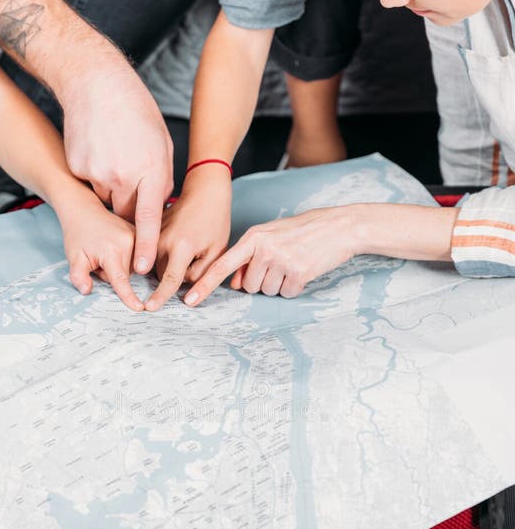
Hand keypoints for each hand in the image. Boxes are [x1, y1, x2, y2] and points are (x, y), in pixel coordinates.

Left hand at [57, 190, 143, 311]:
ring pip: (133, 267)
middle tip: (98, 261)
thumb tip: (86, 290)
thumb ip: (78, 276)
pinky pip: (137, 257)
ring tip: (107, 253)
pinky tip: (115, 248)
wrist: (84, 210)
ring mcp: (137, 237)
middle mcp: (129, 242)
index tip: (138, 308)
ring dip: (121, 266)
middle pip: (127, 275)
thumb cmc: (78, 235)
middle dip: (113, 274)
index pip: (121, 280)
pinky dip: (127, 258)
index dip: (128, 296)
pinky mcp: (140, 234)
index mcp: (112, 250)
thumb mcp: (73, 257)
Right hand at [58, 38, 173, 277]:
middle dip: (131, 210)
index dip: (146, 246)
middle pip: (126, 214)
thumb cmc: (135, 110)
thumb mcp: (161, 143)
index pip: (149, 219)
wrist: (95, 82)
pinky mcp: (78, 168)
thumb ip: (160, 179)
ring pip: (106, 200)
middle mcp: (122, 175)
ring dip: (112, 189)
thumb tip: (157, 208)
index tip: (143, 268)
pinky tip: (100, 149)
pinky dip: (95, 174)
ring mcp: (96, 173)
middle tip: (131, 184)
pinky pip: (90, 184)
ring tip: (115, 156)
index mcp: (149, 169)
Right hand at [145, 165, 232, 311]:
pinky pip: (154, 252)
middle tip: (194, 259)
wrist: (204, 192)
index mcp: (181, 246)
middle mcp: (162, 241)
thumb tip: (187, 294)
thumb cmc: (215, 221)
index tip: (150, 309)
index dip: (160, 297)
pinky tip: (179, 243)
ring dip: (168, 266)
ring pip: (156, 264)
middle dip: (175, 276)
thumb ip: (202, 276)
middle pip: (161, 274)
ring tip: (187, 250)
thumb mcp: (216, 252)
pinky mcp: (151, 231)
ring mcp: (154, 234)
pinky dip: (164, 255)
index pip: (169, 280)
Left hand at [184, 205, 358, 305]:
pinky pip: (287, 293)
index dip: (204, 286)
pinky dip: (295, 287)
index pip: (221, 265)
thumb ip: (250, 257)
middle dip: (263, 281)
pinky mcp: (298, 272)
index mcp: (253, 237)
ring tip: (294, 264)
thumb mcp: (272, 236)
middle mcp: (263, 249)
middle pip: (249, 286)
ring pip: (268, 291)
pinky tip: (304, 269)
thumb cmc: (304, 231)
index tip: (188, 301)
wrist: (339, 227)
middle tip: (281, 264)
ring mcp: (281, 260)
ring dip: (280, 284)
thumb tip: (237, 284)